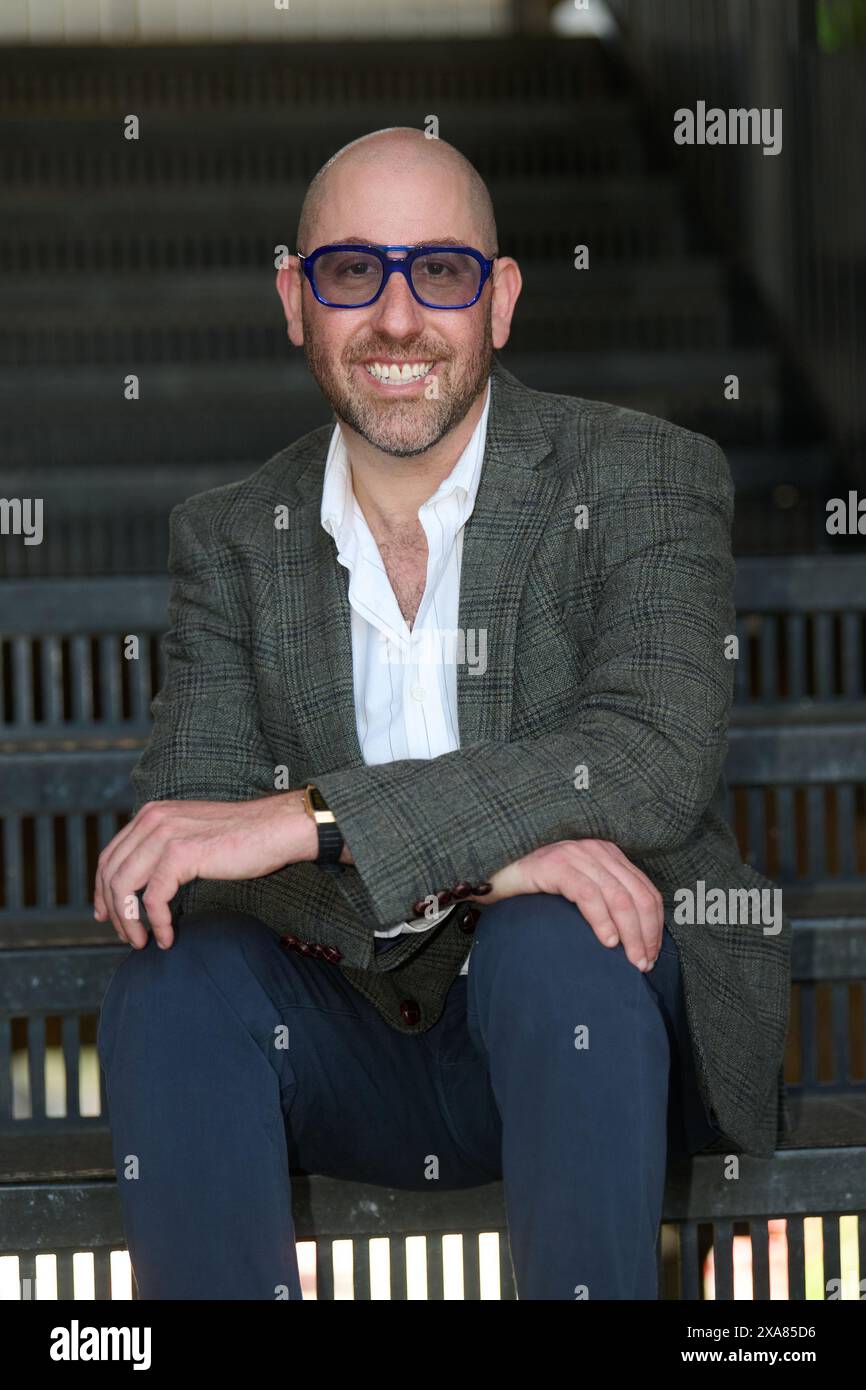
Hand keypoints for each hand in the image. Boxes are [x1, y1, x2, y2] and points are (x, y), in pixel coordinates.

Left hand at [93, 793, 317, 948]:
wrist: (277, 828)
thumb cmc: (245, 837)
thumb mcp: (194, 835)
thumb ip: (167, 849)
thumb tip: (146, 883)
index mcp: (153, 814)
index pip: (111, 855)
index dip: (102, 889)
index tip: (106, 916)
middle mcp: (154, 819)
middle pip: (111, 872)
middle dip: (113, 911)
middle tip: (126, 936)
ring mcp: (165, 834)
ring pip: (124, 887)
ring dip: (129, 922)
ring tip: (142, 942)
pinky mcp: (181, 854)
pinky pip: (154, 899)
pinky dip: (157, 924)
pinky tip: (168, 937)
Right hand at [468, 839, 662, 971]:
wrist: (492, 874)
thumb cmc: (534, 891)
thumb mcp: (576, 893)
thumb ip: (603, 903)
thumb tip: (633, 941)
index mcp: (607, 855)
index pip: (646, 891)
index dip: (655, 925)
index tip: (653, 954)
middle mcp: (596, 850)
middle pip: (637, 896)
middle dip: (646, 934)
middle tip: (644, 964)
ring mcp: (576, 855)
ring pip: (618, 897)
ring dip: (630, 934)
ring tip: (630, 960)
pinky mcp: (555, 865)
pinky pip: (588, 895)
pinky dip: (602, 921)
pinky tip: (606, 942)